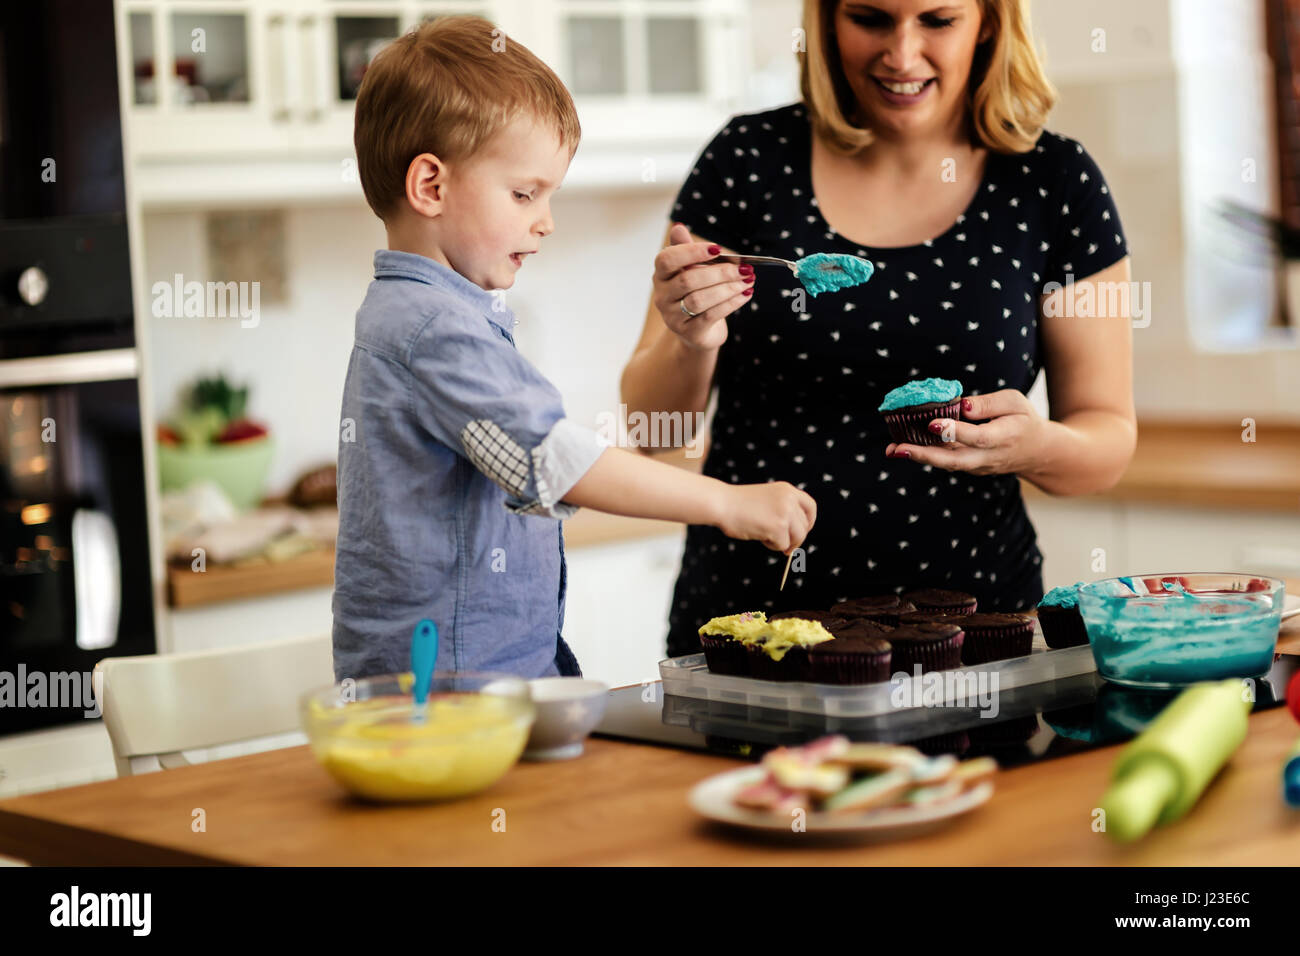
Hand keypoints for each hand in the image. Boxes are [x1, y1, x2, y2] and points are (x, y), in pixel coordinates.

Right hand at [652, 223, 754, 351]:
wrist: (698, 330)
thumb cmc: (696, 293)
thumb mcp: (692, 270)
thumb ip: (687, 250)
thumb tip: (679, 227)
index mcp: (661, 275)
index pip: (667, 260)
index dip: (691, 252)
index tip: (717, 249)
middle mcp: (662, 296)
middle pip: (688, 280)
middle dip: (720, 273)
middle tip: (745, 269)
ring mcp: (673, 317)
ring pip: (700, 299)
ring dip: (728, 288)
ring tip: (748, 281)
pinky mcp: (689, 332)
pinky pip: (711, 315)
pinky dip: (731, 303)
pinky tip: (745, 294)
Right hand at [713, 481, 816, 552]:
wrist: (721, 503)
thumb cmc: (737, 505)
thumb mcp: (766, 499)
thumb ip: (781, 509)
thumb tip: (795, 534)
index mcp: (787, 490)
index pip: (810, 507)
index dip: (809, 522)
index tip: (802, 531)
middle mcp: (789, 499)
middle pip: (804, 526)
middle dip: (795, 538)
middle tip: (784, 546)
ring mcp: (785, 513)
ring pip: (797, 538)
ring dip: (783, 543)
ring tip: (765, 537)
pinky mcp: (778, 527)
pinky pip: (782, 545)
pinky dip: (771, 545)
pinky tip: (758, 535)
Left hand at [884, 390, 1046, 475]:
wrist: (1036, 452)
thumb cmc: (1023, 420)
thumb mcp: (1014, 402)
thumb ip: (987, 403)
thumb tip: (959, 405)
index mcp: (1005, 436)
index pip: (978, 437)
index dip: (954, 432)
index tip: (933, 424)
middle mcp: (989, 456)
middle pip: (956, 460)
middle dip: (925, 455)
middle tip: (897, 448)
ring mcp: (978, 466)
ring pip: (947, 464)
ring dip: (919, 458)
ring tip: (892, 449)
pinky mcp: (970, 467)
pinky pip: (947, 462)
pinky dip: (926, 455)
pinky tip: (904, 447)